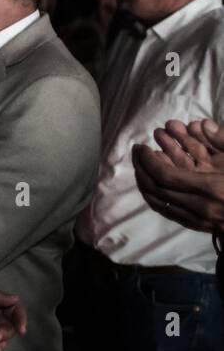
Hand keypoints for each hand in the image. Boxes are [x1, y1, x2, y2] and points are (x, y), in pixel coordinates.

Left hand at [132, 118, 223, 232]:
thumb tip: (203, 124)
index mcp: (212, 188)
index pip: (166, 175)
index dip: (147, 160)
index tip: (140, 146)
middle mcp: (202, 207)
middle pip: (157, 189)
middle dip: (141, 168)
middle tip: (137, 152)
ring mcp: (200, 220)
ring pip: (159, 203)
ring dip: (144, 182)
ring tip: (140, 166)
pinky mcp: (200, 226)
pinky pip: (168, 213)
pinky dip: (154, 197)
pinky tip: (151, 185)